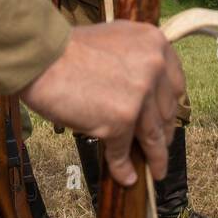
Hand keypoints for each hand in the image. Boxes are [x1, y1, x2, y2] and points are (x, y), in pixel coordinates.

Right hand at [19, 21, 182, 184]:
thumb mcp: (115, 40)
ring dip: (154, 158)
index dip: (170, 108)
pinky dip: (123, 167)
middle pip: (166, 113)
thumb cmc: (68, 48)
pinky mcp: (120, 121)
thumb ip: (135, 59)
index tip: (167, 121)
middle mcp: (154, 68)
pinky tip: (125, 176)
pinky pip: (123, 151)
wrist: (42, 57)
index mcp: (155, 44)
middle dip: (164, 135)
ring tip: (155, 171)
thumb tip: (144, 90)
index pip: (175, 85)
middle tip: (161, 148)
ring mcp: (139, 96)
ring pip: (151, 136)